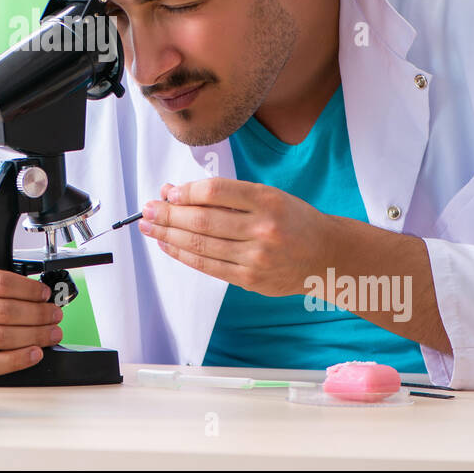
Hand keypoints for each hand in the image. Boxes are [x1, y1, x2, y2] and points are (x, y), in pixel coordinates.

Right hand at [0, 269, 63, 375]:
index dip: (29, 290)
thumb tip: (30, 292)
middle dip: (39, 314)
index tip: (43, 294)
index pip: (3, 284)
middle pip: (10, 312)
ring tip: (51, 333)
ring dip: (36, 335)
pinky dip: (19, 359)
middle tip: (54, 314)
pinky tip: (34, 353)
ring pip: (7, 336)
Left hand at [138, 178, 332, 296]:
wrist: (326, 256)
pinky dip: (183, 255)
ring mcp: (256, 258)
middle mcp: (262, 229)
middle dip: (167, 214)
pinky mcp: (249, 280)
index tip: (169, 192)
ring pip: (200, 245)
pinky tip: (168, 246)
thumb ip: (225, 195)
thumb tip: (176, 192)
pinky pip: (207, 266)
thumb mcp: (267, 196)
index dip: (185, 192)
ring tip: (149, 227)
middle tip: (147, 209)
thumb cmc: (293, 220)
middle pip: (202, 221)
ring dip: (168, 235)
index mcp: (267, 201)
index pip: (214, 192)